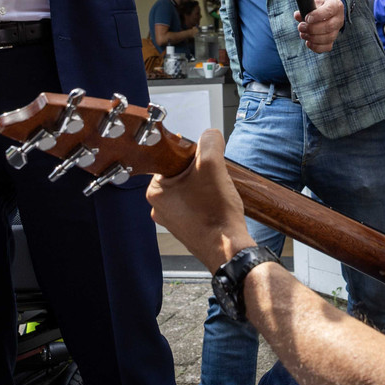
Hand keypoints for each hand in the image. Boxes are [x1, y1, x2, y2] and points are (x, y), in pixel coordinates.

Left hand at [147, 128, 254, 270]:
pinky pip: (196, 203)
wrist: (228, 249)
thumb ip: (209, 141)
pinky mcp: (187, 227)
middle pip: (183, 172)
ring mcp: (173, 218)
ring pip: (191, 188)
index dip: (193, 155)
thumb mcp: (213, 166)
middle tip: (215, 178)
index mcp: (156, 191)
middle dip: (201, 171)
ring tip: (218, 194)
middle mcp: (159, 206)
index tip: (206, 161)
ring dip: (206, 186)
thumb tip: (209, 135)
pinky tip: (218, 204)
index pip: (172, 158)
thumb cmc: (216, 215)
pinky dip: (208, 201)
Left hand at [297, 0, 344, 52]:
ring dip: (313, 38)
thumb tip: (297, 15)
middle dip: (312, 29)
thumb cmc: (320, 5)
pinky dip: (316, 47)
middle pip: (329, 26)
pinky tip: (308, 42)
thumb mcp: (313, 2)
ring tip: (303, 34)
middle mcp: (339, 19)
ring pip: (328, 38)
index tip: (307, 18)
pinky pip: (327, 47)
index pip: (329, 10)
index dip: (317, 16)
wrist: (328, 10)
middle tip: (301, 27)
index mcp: (335, 6)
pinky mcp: (333, 40)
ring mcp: (337, 30)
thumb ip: (305, 8)